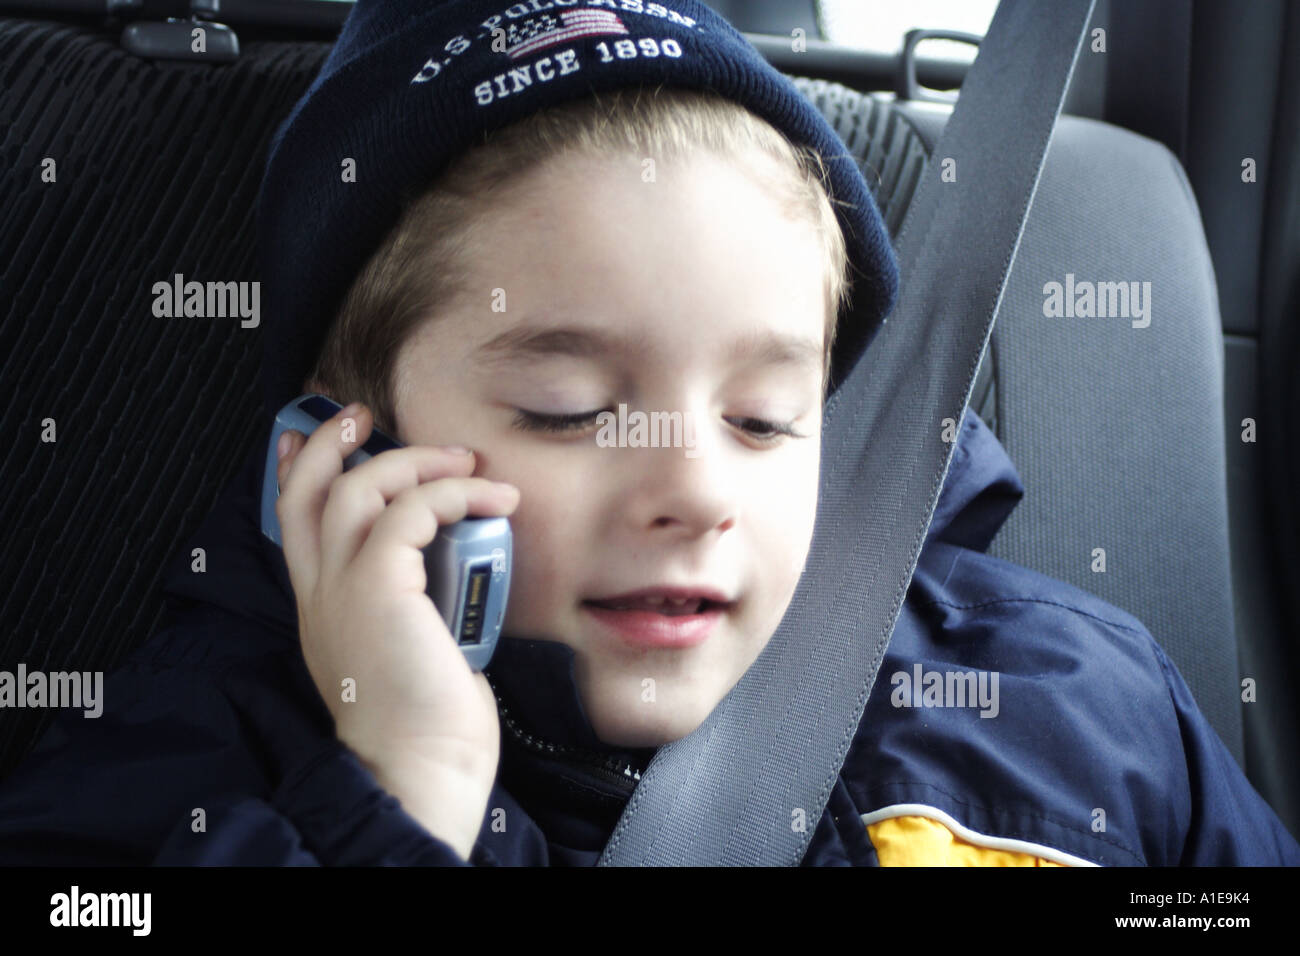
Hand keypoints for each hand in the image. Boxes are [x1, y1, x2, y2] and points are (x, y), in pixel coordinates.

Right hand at [274, 402, 517, 855]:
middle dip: (327, 443)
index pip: (292, 522)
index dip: (293, 470)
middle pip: (304, 494)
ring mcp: (343, 588)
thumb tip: (452, 560)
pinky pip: (412, 511)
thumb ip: (408, 601)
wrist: (418, 763)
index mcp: (322, 606)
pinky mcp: (378, 586)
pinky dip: (455, 493)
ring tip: (462, 459)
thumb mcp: (404, 646)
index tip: (309, 434)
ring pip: (354, 490)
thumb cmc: (425, 716)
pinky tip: (493, 499)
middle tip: (360, 414)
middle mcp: (321, 593)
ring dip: (412, 461)